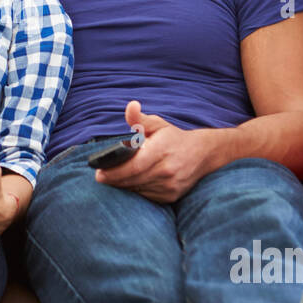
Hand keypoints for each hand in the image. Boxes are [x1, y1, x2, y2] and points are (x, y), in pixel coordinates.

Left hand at [94, 101, 230, 202]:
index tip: (99, 173)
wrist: (204, 154)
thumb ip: (140, 119)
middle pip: (132, 180)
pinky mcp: (171, 196)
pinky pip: (146, 196)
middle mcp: (166, 170)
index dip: (114, 172)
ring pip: (138, 190)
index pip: (133, 166)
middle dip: (113, 180)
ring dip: (123, 186)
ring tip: (112, 180)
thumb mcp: (158, 125)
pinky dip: (135, 191)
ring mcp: (170, 185)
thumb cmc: (174, 138)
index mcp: (161, 151)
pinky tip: (129, 184)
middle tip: (101, 177)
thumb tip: (131, 106)